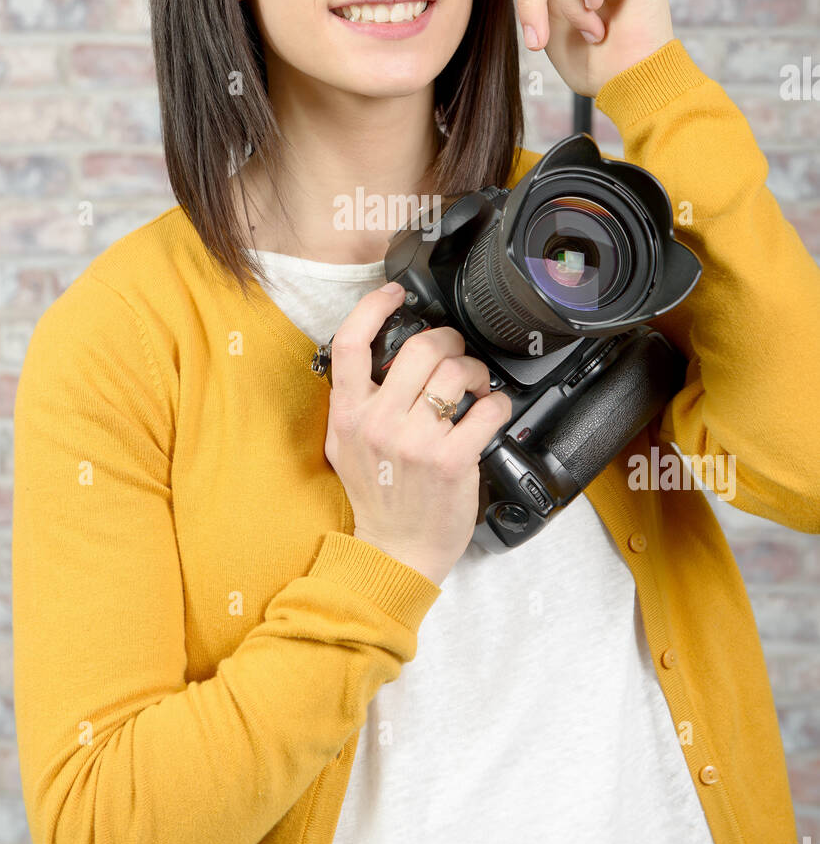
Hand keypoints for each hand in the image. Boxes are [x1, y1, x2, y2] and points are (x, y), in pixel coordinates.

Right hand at [324, 284, 511, 585]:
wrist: (395, 549)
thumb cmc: (377, 495)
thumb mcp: (346, 443)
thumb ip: (356, 399)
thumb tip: (381, 353)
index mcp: (347, 413)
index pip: (350, 343)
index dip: (374, 306)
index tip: (395, 294)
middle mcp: (378, 423)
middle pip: (419, 347)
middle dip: (447, 340)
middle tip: (454, 352)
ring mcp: (414, 441)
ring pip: (456, 372)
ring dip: (475, 371)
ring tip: (475, 386)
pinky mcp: (450, 460)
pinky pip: (486, 408)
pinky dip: (497, 403)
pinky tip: (490, 411)